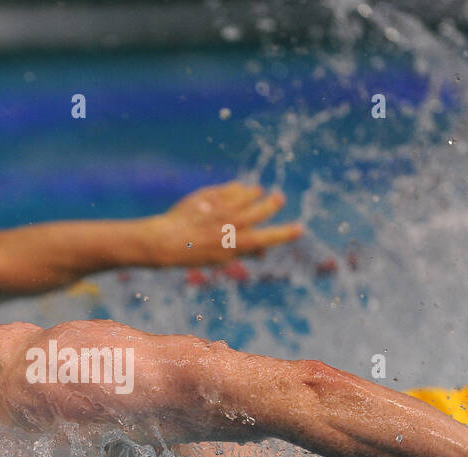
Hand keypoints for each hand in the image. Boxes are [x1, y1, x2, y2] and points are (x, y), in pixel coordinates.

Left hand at [145, 180, 302, 266]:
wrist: (168, 240)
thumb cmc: (195, 253)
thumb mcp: (222, 258)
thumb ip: (244, 251)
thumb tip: (262, 251)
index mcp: (241, 243)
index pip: (272, 237)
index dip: (287, 233)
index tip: (300, 228)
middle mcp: (237, 223)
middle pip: (265, 208)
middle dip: (274, 203)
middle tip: (279, 198)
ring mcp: (226, 207)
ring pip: (250, 193)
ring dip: (255, 192)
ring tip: (258, 192)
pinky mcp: (213, 194)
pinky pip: (232, 187)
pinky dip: (238, 188)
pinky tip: (239, 188)